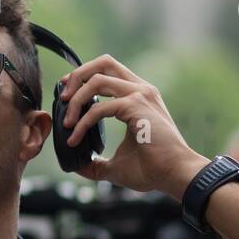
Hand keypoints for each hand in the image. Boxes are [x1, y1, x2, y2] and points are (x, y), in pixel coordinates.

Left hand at [57, 54, 209, 198]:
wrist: (175, 175)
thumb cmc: (153, 169)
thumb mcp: (117, 164)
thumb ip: (96, 162)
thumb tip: (77, 166)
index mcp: (138, 95)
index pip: (107, 70)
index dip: (83, 76)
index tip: (66, 94)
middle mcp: (141, 89)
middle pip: (103, 62)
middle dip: (77, 76)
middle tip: (62, 98)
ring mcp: (140, 95)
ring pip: (97, 80)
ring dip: (76, 100)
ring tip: (67, 123)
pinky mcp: (136, 106)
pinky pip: (100, 108)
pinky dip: (83, 122)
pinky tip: (75, 138)